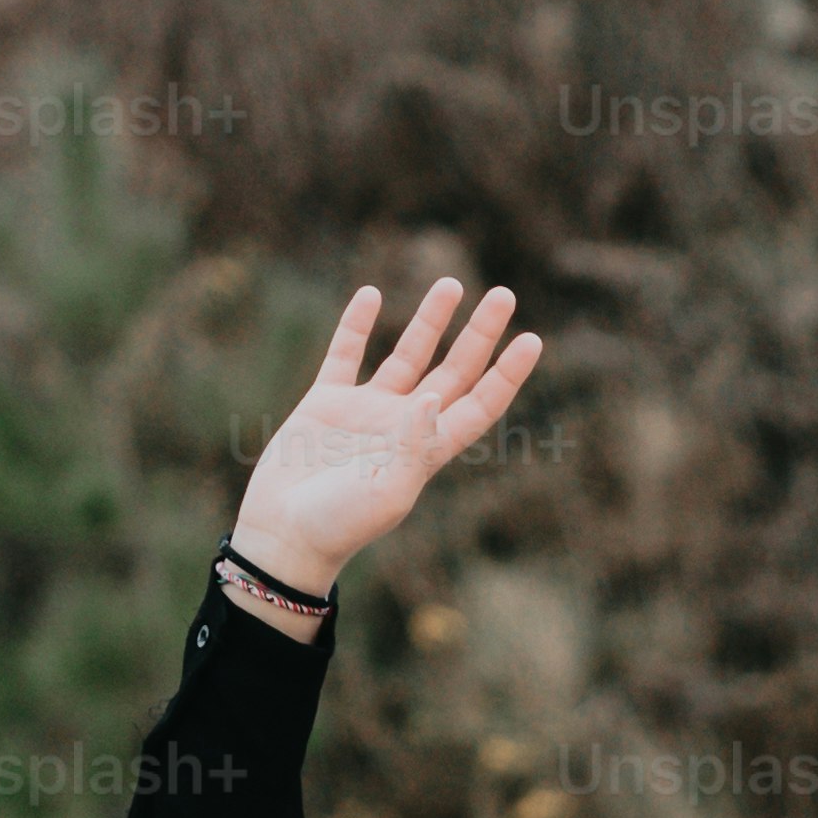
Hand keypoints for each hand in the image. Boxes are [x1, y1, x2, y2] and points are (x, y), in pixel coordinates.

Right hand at [226, 280, 540, 593]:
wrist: (285, 534)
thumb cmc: (340, 525)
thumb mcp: (386, 492)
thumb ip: (412, 446)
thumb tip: (432, 396)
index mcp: (428, 450)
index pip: (480, 404)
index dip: (507, 374)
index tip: (532, 338)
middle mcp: (405, 425)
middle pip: (454, 370)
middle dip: (479, 334)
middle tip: (504, 294)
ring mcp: (366, 411)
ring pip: (407, 354)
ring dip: (430, 320)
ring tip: (451, 283)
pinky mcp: (325, 403)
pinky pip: (344, 355)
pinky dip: (357, 325)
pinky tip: (372, 294)